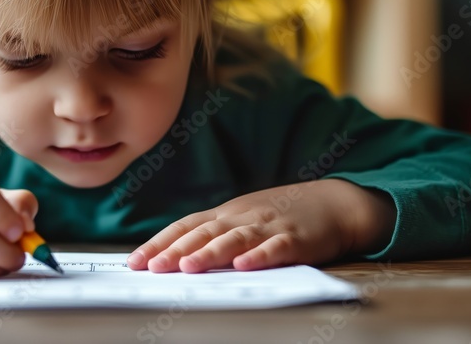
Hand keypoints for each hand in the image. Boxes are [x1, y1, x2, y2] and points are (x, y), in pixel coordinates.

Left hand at [127, 179, 394, 272]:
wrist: (334, 203)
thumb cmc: (283, 215)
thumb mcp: (244, 219)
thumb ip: (215, 235)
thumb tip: (176, 256)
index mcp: (226, 214)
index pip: (185, 227)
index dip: (159, 243)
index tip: (135, 261)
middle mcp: (242, 217)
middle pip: (203, 233)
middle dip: (174, 251)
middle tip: (152, 267)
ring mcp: (268, 226)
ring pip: (234, 240)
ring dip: (209, 253)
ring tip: (188, 266)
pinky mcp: (295, 238)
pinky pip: (275, 248)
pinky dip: (259, 256)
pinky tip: (244, 264)